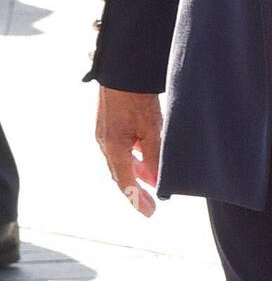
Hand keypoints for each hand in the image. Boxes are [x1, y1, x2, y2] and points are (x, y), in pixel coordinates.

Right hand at [95, 87, 161, 215]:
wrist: (124, 68)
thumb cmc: (137, 95)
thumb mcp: (152, 128)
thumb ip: (153, 156)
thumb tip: (157, 182)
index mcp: (114, 147)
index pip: (125, 183)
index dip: (138, 200)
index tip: (150, 213)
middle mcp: (105, 143)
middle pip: (120, 174)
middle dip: (136, 190)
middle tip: (150, 205)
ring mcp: (104, 133)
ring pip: (120, 161)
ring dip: (135, 172)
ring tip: (151, 181)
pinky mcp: (108, 124)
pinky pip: (120, 148)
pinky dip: (132, 157)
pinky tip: (143, 155)